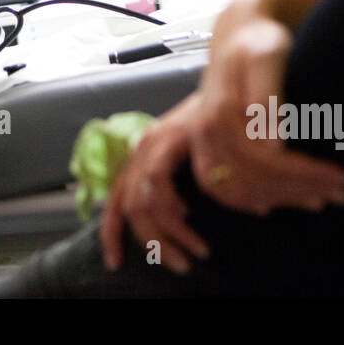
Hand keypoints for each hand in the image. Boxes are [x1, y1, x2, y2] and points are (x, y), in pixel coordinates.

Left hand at [99, 93, 211, 274]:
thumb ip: (182, 183)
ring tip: (195, 251)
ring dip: (169, 235)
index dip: (111, 234)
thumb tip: (180, 221)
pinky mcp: (171, 137)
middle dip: (153, 244)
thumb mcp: (194, 158)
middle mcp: (142, 148)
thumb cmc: (220, 124)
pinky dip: (171, 206)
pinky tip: (189, 217)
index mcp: (142, 156)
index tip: (114, 263)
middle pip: (128, 209)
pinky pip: (158, 182)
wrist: (232, 79)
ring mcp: (155, 141)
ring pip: (143, 203)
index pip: (115, 201)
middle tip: (178, 265)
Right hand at [188, 13, 343, 215]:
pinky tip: (276, 203)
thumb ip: (267, 97)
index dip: (305, 174)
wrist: (236, 36)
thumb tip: (273, 145)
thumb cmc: (257, 43)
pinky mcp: (205, 149)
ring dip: (281, 200)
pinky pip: (223, 189)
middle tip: (343, 192)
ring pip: (238, 190)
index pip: (266, 160)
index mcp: (221, 111)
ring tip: (322, 199)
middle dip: (300, 190)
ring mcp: (202, 143)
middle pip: (254, 179)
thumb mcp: (267, 58)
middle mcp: (205, 131)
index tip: (342, 177)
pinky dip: (250, 201)